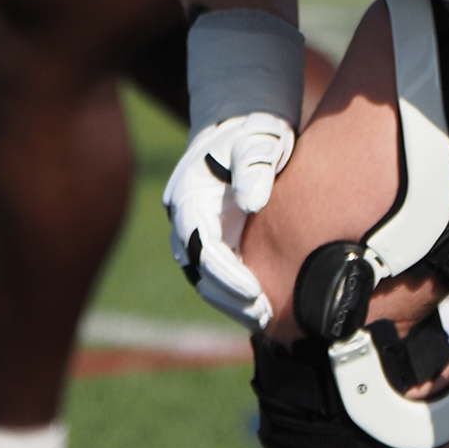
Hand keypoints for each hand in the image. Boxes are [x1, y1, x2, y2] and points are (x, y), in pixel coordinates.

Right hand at [163, 111, 295, 331]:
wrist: (249, 128)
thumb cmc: (255, 132)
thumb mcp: (259, 139)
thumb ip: (255, 164)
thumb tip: (250, 202)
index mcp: (190, 193)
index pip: (201, 243)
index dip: (226, 272)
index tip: (254, 291)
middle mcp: (186, 215)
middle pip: (197, 267)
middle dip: (227, 295)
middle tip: (262, 314)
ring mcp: (196, 229)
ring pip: (202, 276)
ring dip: (228, 300)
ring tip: (262, 319)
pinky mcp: (212, 237)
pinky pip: (215, 272)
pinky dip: (232, 293)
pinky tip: (258, 308)